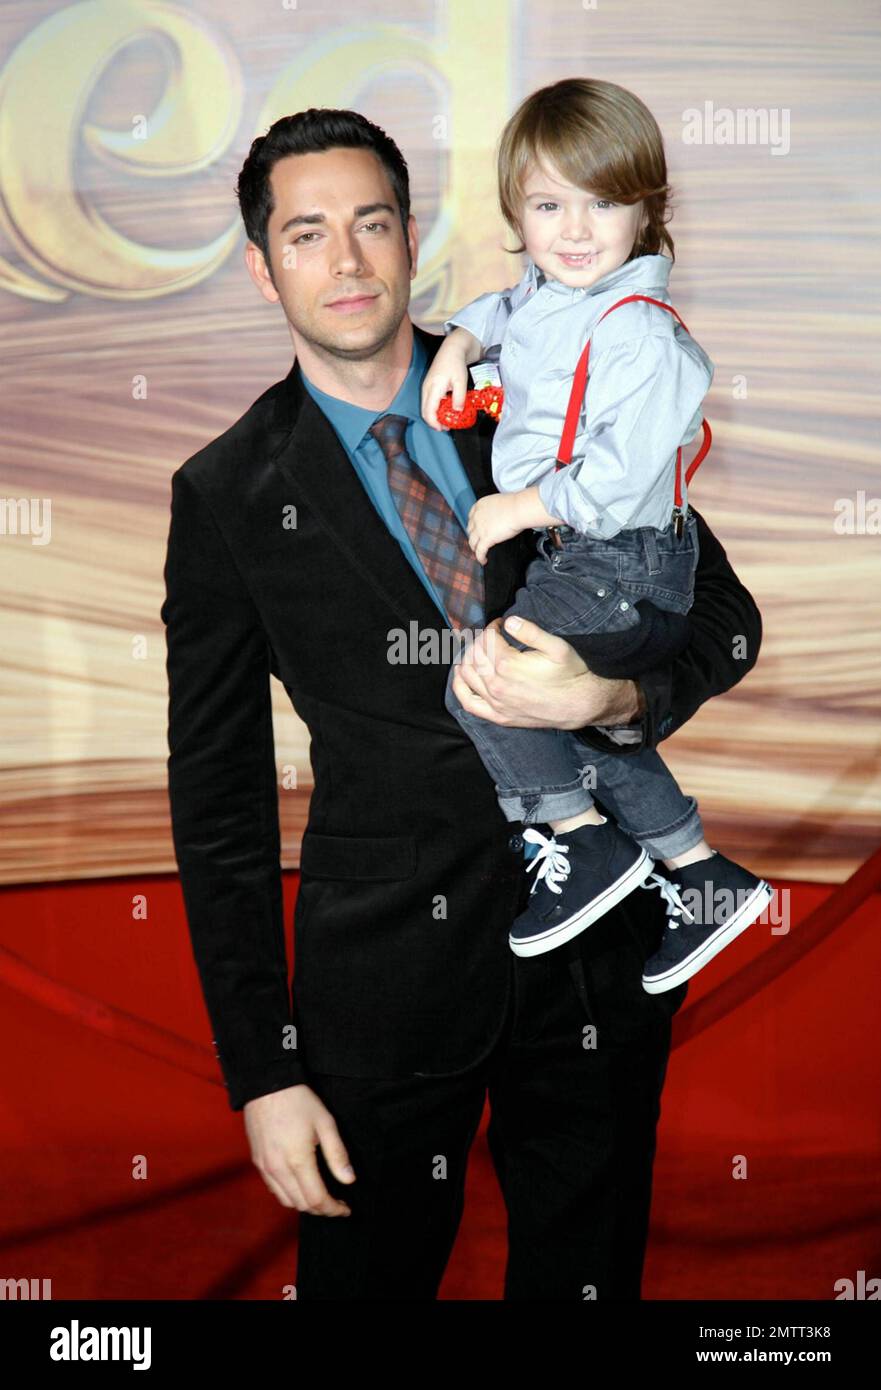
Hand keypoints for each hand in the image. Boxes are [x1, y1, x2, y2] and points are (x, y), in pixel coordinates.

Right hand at [244, 1084, 354, 1215]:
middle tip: (336, 1203)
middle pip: (301, 1205)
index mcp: (298, 1161)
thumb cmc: (299, 1102)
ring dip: (305, 1204)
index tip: (346, 1208)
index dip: (333, 1209)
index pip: (317, 1200)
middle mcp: (278, 1170)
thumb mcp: (325, 1123)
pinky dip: (289, 1195)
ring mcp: (265, 1168)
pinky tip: (300, 1185)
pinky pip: (274, 1189)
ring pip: (286, 1201)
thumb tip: (349, 1180)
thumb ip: (337, 1154)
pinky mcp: (258, 1162)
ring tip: (320, 1196)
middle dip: (321, 1210)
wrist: (265, 1085)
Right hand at [421, 337, 470, 429]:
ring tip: (446, 419)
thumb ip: (459, 397)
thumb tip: (457, 411)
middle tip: (446, 426)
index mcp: (434, 388)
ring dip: (434, 416)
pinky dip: (434, 409)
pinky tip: (445, 408)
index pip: (429, 412)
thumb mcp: (461, 381)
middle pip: (424, 412)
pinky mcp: (428, 386)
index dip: (435, 423)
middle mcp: (426, 389)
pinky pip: (428, 402)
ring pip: (425, 407)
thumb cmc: (455, 363)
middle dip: (434, 422)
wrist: (451, 350)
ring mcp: (425, 387)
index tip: (444, 428)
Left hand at [450, 615, 642, 728]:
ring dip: (468, 657)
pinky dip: (460, 687)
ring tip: (477, 649)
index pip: (488, 638)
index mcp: (508, 664)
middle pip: (475, 654)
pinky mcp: (498, 716)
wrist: (579, 706)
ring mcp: (495, 702)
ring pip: (467, 675)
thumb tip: (509, 621)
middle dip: (480, 640)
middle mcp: (497, 684)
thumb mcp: (557, 646)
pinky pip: (469, 703)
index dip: (492, 626)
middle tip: (491, 636)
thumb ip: (531, 631)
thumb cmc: (570, 675)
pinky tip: (461, 675)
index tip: (500, 624)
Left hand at [467, 493, 523, 564]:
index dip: (473, 526)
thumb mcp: (498, 502)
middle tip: (477, 542)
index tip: (476, 530)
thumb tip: (496, 517)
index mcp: (480, 506)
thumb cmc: (515, 505)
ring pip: (472, 542)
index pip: (471, 517)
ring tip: (479, 553)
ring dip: (475, 548)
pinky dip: (480, 557)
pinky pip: (480, 551)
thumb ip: (493, 510)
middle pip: (470, 530)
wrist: (518, 509)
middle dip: (473, 537)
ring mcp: (480, 528)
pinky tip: (483, 561)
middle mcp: (477, 517)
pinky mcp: (486, 538)